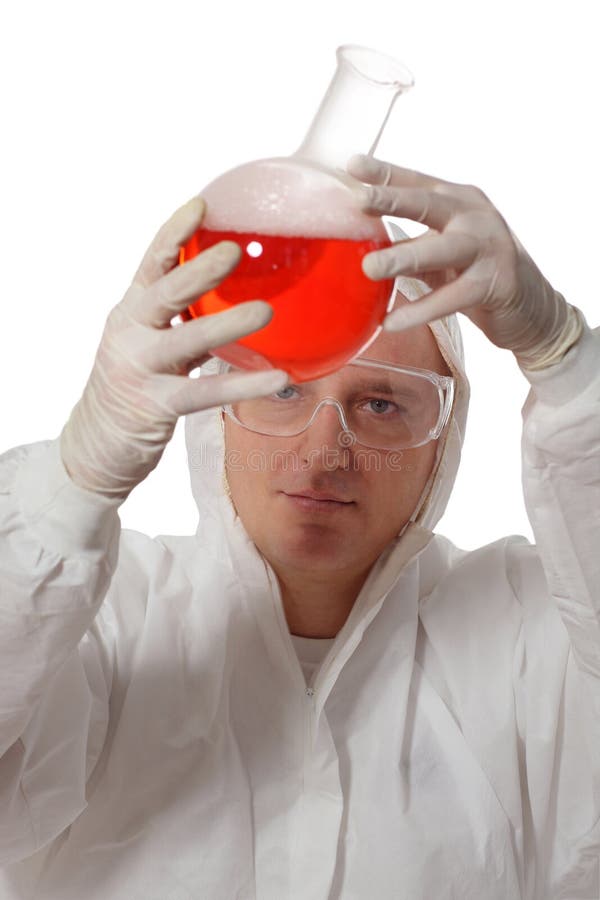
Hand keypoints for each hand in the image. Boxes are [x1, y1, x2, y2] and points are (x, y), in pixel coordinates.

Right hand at [60, 197, 287, 499]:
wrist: (96, 443)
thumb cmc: (136, 387)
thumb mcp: (153, 346)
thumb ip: (184, 322)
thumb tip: (238, 300)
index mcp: (130, 311)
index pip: (151, 263)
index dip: (174, 232)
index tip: (202, 205)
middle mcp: (129, 333)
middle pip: (164, 292)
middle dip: (198, 268)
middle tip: (235, 249)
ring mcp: (139, 368)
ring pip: (185, 339)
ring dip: (226, 324)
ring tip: (265, 310)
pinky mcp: (155, 404)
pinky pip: (205, 392)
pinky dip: (242, 384)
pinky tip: (276, 379)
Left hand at [348, 154, 582, 369]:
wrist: (532, 308)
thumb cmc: (476, 273)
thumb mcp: (441, 250)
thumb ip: (408, 242)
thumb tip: (355, 245)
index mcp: (458, 201)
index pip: (417, 182)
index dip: (385, 173)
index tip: (353, 165)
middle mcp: (474, 216)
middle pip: (430, 204)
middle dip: (395, 199)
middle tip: (361, 200)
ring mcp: (489, 248)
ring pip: (442, 249)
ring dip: (405, 257)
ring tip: (370, 268)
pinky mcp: (496, 284)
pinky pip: (452, 298)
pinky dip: (421, 311)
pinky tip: (391, 322)